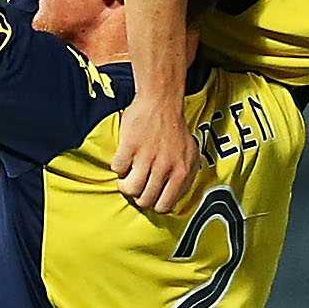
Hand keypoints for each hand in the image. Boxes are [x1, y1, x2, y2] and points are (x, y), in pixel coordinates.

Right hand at [112, 93, 198, 211]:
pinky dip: (118, 167)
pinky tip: (124, 159)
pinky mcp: (130, 146)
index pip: (165, 205)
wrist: (161, 101)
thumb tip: (176, 198)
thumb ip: (187, 177)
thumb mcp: (191, 154)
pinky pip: (117, 169)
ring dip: (125, 186)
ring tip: (127, 177)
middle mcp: (165, 167)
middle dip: (139, 196)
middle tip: (138, 185)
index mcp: (181, 171)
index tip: (150, 196)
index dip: (154, 203)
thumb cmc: (175, 128)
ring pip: (130, 189)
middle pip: (145, 200)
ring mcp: (147, 157)